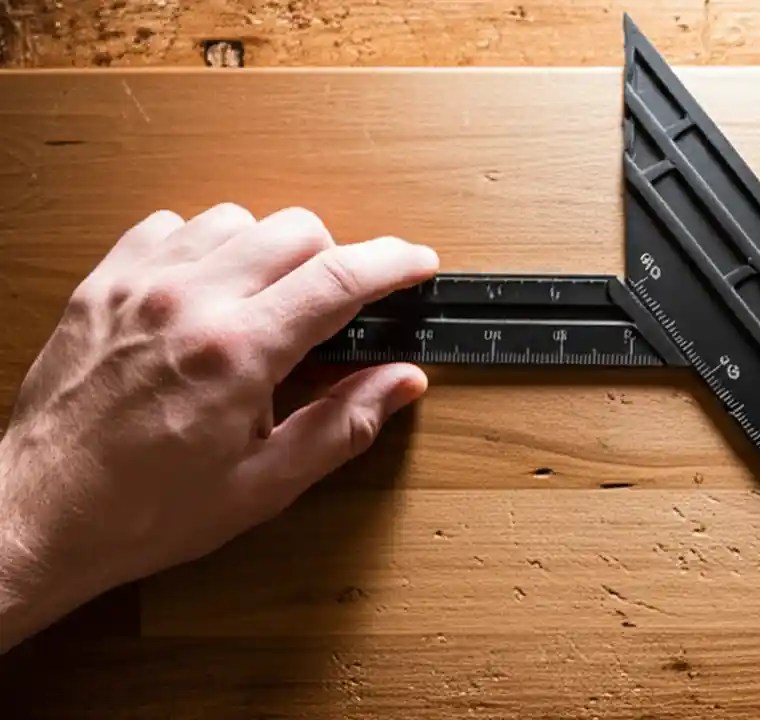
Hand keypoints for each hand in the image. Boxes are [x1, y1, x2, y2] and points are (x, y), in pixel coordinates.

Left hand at [0, 205, 437, 651]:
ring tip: (270, 301)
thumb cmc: (149, 509)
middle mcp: (188, 302)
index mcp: (237, 353)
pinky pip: (170, 225)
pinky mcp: (102, 284)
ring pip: (235, 219)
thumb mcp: (264, 484)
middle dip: (335, 259)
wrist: (42, 514)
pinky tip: (208, 289)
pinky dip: (204, 244)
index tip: (418, 263)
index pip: (339, 279)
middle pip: (294, 230)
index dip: (392, 263)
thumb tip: (403, 382)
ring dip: (269, 249)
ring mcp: (139, 285)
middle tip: (337, 308)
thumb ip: (342, 425)